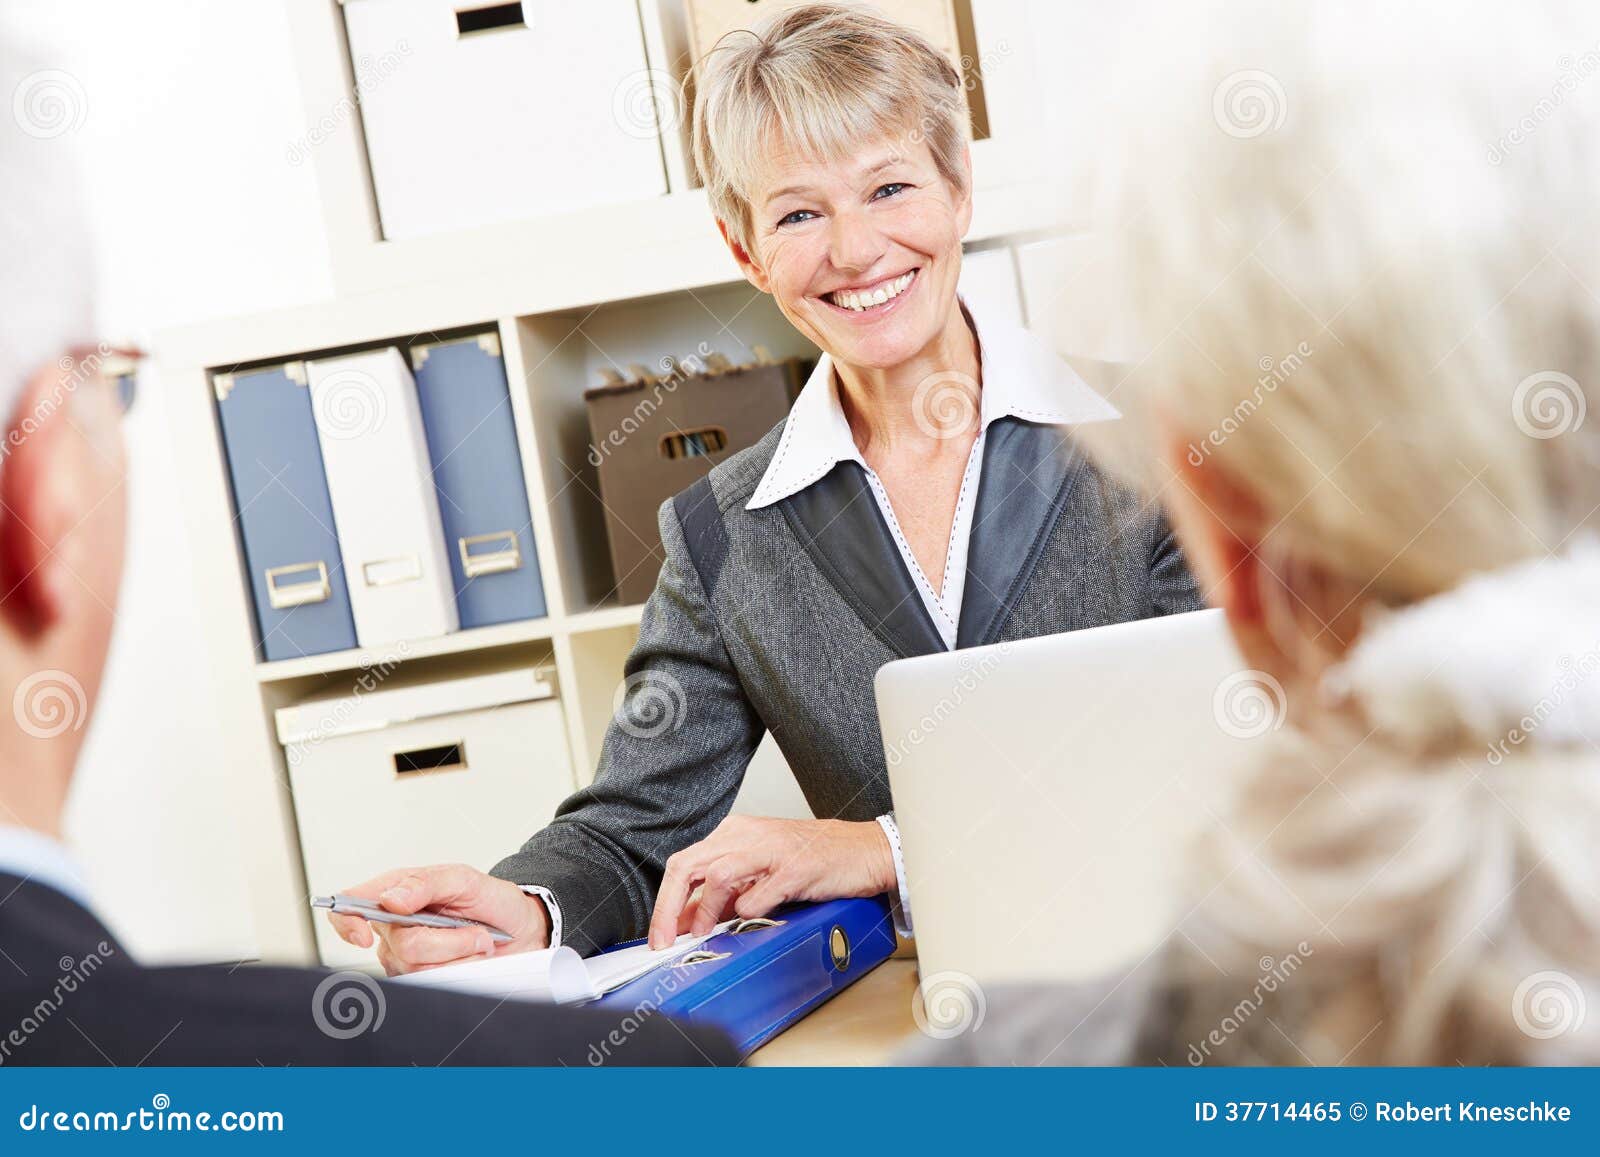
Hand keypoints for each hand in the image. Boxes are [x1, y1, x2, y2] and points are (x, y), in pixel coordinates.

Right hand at [326, 863, 549, 975]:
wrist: (521, 928)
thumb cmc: (490, 900)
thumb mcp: (464, 878)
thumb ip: (425, 883)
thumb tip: (390, 899)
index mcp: (396, 893)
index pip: (349, 906)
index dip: (346, 923)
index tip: (365, 935)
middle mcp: (395, 927)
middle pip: (401, 947)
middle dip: (448, 942)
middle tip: (476, 931)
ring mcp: (408, 957)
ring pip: (420, 969)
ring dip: (460, 955)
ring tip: (478, 941)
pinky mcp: (425, 979)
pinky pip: (435, 983)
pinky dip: (462, 970)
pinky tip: (472, 958)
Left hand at [647, 817, 894, 947]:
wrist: (863, 850)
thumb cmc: (813, 859)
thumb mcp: (758, 871)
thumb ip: (723, 893)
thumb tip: (686, 920)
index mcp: (733, 833)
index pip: (683, 865)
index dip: (664, 904)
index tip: (659, 935)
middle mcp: (746, 835)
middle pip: (688, 867)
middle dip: (670, 910)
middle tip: (665, 942)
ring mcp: (770, 850)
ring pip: (716, 876)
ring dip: (706, 911)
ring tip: (707, 932)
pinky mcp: (793, 868)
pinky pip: (758, 893)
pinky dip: (749, 910)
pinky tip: (752, 916)